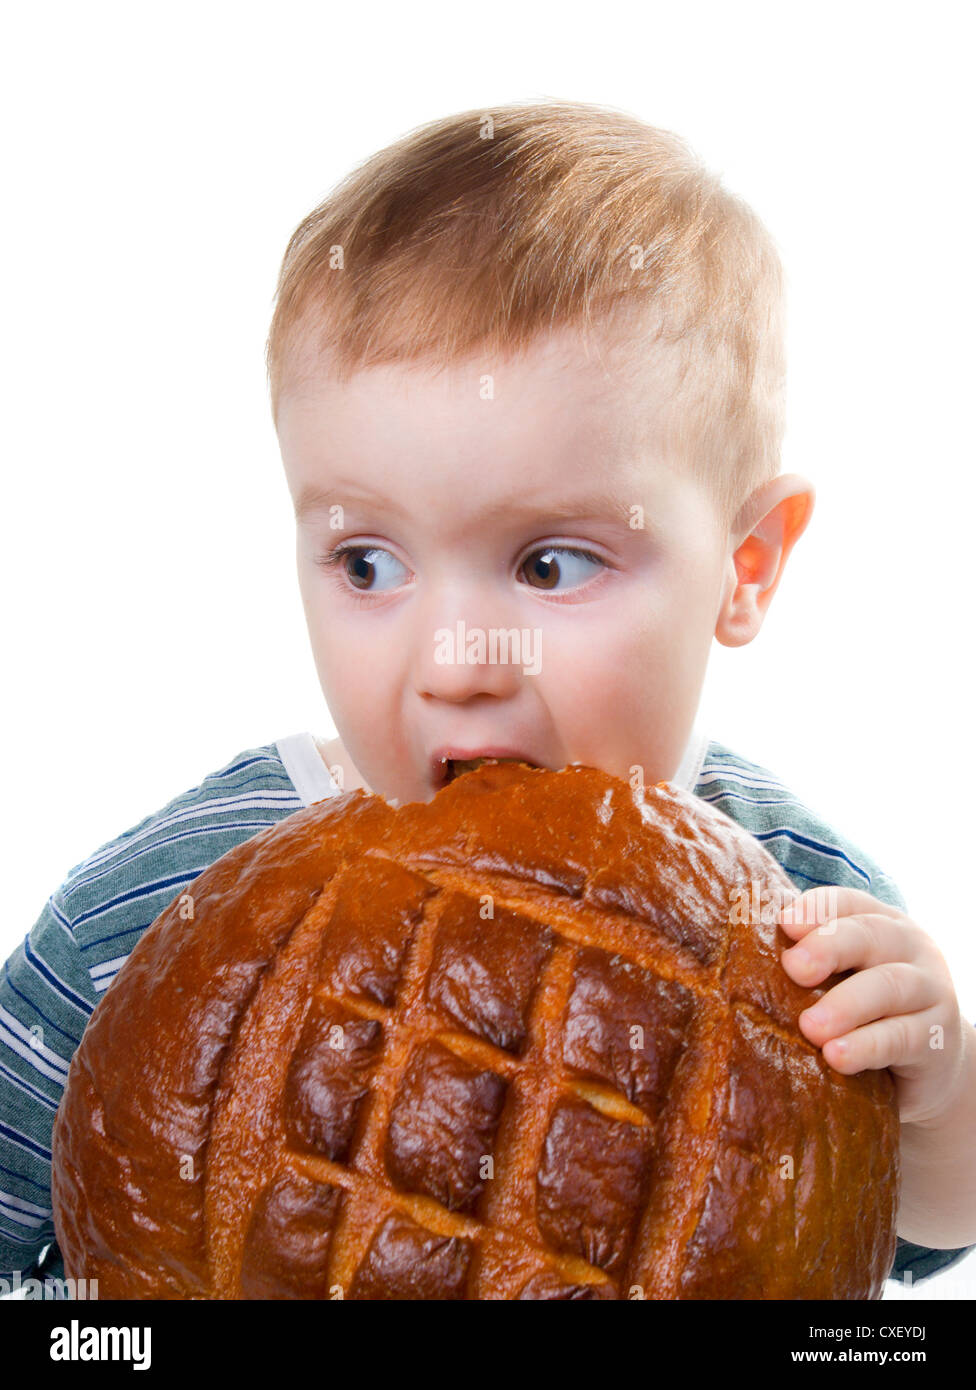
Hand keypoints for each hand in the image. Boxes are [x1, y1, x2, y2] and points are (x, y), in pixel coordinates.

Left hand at [778, 886, 965, 1125]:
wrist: (924, 1071)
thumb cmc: (862, 1014)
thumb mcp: (835, 981)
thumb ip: (801, 963)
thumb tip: (728, 959)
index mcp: (878, 922)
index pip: (848, 902)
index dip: (817, 909)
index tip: (784, 923)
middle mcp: (908, 947)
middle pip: (870, 935)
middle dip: (830, 946)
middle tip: (794, 968)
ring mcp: (929, 991)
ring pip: (890, 985)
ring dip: (846, 1004)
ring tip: (810, 1028)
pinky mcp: (937, 1039)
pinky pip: (903, 1038)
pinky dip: (867, 1045)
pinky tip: (837, 1056)